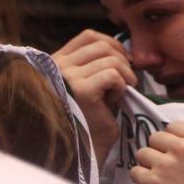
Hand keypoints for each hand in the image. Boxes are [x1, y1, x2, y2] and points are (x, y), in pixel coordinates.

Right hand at [52, 29, 134, 163]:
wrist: (82, 148)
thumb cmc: (87, 117)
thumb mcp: (87, 83)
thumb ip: (94, 64)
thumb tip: (123, 49)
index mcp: (56, 62)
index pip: (88, 36)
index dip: (112, 44)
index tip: (122, 61)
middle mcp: (57, 66)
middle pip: (102, 45)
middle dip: (123, 60)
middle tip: (127, 81)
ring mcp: (67, 77)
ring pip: (110, 59)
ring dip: (125, 75)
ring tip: (120, 92)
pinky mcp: (81, 90)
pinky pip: (112, 75)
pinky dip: (121, 85)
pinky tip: (115, 100)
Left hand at [131, 122, 183, 183]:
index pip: (173, 127)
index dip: (172, 139)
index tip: (175, 150)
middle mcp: (182, 149)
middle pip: (155, 138)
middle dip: (159, 150)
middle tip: (166, 164)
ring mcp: (166, 165)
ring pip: (142, 154)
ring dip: (148, 164)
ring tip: (161, 176)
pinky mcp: (153, 183)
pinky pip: (134, 172)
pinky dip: (141, 179)